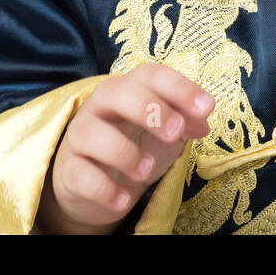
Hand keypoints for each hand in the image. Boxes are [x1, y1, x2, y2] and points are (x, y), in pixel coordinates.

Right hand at [37, 62, 212, 234]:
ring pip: (89, 132)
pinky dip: (104, 189)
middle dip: (149, 109)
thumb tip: (202, 122)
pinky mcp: (69, 171)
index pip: (150, 74)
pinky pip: (80, 174)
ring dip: (123, 151)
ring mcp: (79, 137)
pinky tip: (124, 200)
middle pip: (115, 91)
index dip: (179, 87)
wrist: (95, 184)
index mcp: (127, 89)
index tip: (206, 107)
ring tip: (148, 170)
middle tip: (176, 133)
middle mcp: (99, 107)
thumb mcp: (164, 132)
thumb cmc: (134, 145)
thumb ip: (185, 121)